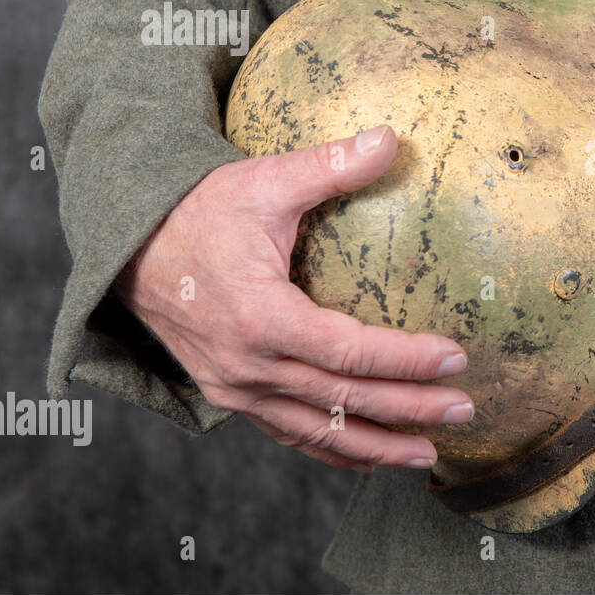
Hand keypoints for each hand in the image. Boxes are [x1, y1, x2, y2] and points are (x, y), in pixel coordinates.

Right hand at [115, 125, 473, 471]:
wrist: (129, 246)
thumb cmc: (200, 210)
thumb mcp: (265, 181)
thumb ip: (329, 166)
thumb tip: (390, 138)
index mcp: (260, 316)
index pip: (348, 350)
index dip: (405, 360)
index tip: (455, 358)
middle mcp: (248, 365)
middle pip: (343, 399)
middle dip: (409, 409)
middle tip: (464, 408)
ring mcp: (236, 389)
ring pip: (318, 431)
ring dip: (377, 447)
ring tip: (430, 454)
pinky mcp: (230, 396)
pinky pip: (288, 434)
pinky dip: (333, 450)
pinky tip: (371, 456)